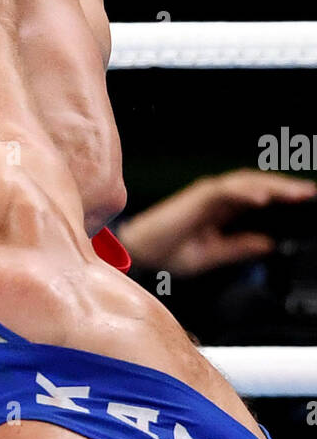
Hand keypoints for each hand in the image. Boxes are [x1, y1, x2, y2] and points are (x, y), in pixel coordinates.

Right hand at [118, 170, 316, 276]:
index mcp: (221, 210)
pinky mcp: (198, 196)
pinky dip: (247, 192)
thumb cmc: (167, 253)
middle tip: (310, 194)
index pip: (259, 198)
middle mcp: (217, 198)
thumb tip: (269, 244)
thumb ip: (239, 247)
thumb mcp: (212, 255)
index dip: (283, 198)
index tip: (306, 203)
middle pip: (258, 186)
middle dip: (286, 189)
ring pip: (247, 184)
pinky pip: (227, 190)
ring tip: (296, 194)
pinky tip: (264, 199)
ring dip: (273, 187)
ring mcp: (207, 194)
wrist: (139, 254)